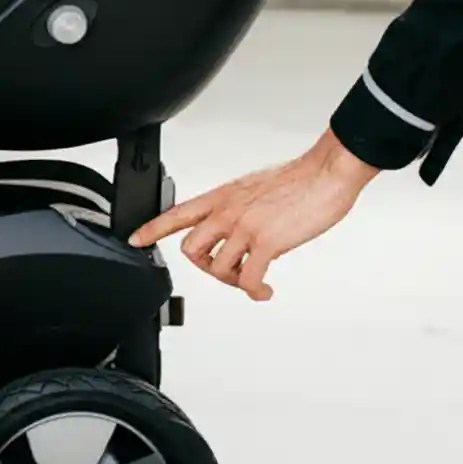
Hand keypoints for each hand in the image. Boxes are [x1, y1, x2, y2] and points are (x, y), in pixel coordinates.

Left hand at [128, 129, 379, 300]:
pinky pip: (248, 279)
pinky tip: (264, 290)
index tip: (135, 239)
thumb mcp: (254, 188)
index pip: (177, 213)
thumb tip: (235, 231)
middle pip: (191, 249)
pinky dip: (254, 291)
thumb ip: (238, 208)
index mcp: (223, 197)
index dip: (153, 229)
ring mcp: (244, 228)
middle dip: (205, 267)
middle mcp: (227, 212)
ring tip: (253, 281)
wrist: (326, 172)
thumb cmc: (299, 179)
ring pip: (218, 269)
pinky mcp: (266, 243)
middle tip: (226, 271)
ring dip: (234, 282)